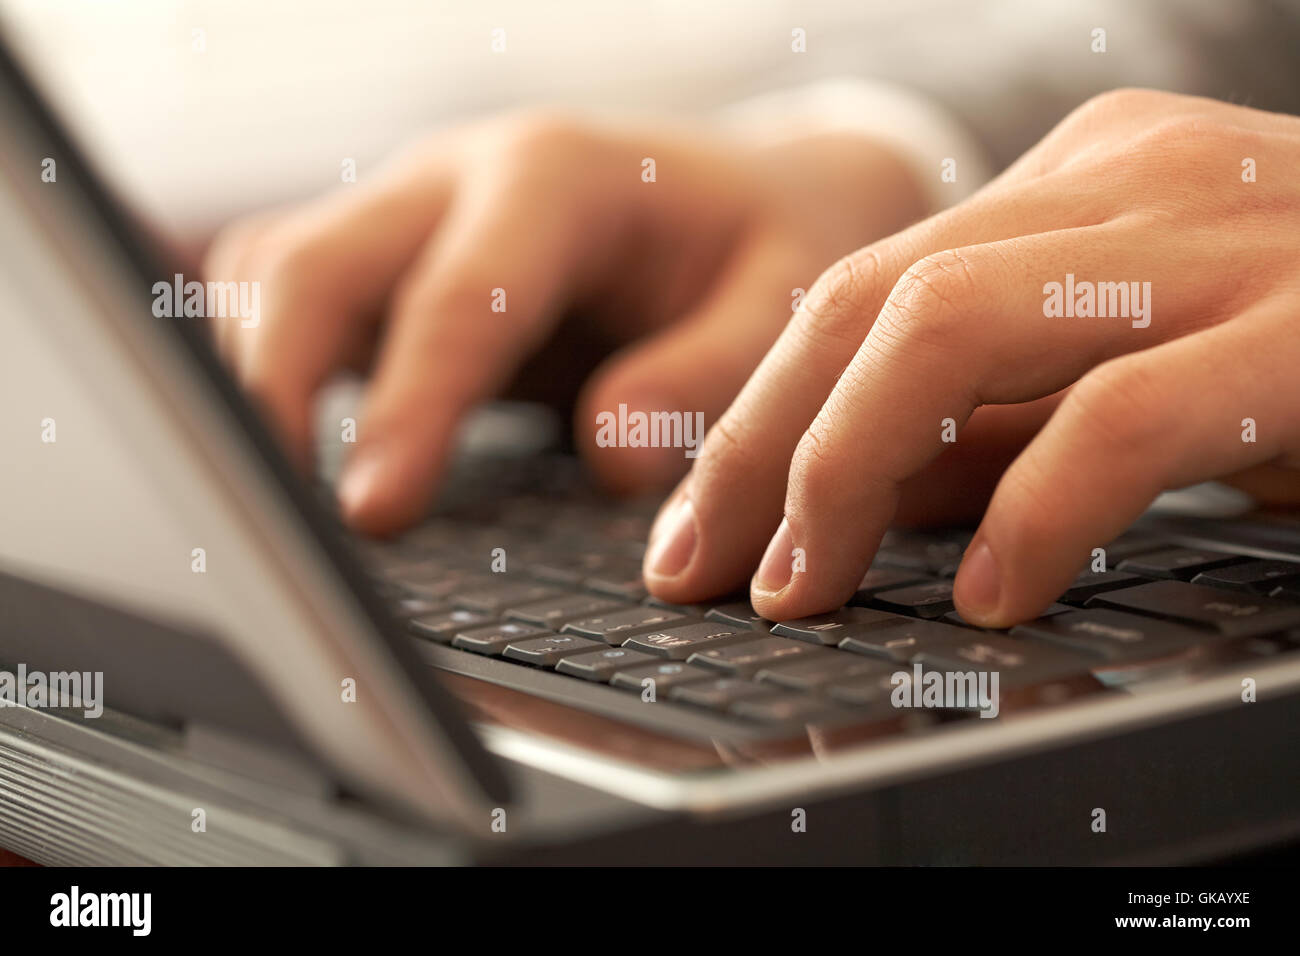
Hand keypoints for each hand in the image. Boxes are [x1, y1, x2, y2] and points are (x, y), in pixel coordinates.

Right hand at [203, 111, 925, 532]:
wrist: (746, 194)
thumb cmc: (763, 247)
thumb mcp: (776, 303)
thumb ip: (703, 379)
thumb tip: (611, 462)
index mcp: (560, 180)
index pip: (460, 298)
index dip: (408, 407)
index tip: (373, 513)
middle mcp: (462, 179)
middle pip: (314, 265)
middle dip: (274, 388)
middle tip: (279, 517)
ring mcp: (412, 209)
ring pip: (274, 273)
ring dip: (251, 375)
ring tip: (267, 495)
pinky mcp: (390, 253)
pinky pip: (283, 291)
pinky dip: (262, 362)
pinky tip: (284, 441)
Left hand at [644, 88, 1299, 627]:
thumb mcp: (1131, 383)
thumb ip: (999, 433)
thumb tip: (845, 508)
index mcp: (1082, 186)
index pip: (859, 292)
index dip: (752, 417)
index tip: (691, 529)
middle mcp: (1132, 185)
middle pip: (871, 302)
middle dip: (760, 447)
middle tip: (698, 568)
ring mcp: (1226, 239)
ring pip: (953, 325)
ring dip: (842, 469)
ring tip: (795, 586)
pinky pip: (1127, 411)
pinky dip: (1035, 508)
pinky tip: (982, 594)